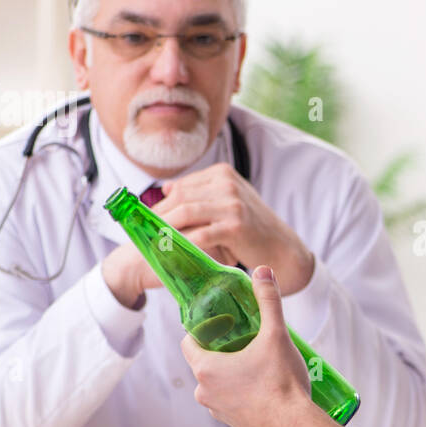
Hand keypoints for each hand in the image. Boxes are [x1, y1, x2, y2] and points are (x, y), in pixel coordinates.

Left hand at [153, 163, 315, 294]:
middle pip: (181, 197)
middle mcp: (227, 183)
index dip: (161, 204)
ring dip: (165, 228)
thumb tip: (167, 188)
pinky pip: (200, 233)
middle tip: (143, 233)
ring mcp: (232, 203)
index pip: (182, 186)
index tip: (146, 221)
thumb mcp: (227, 202)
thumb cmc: (251, 227)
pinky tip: (172, 252)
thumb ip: (200, 194)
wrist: (281, 247)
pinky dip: (182, 243)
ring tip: (151, 241)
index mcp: (223, 174)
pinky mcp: (235, 225)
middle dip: (158, 216)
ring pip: (186, 212)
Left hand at [181, 265, 341, 426]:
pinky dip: (241, 390)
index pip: (189, 341)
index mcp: (206, 368)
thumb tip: (263, 272)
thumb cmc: (282, 384)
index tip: (223, 323)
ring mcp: (217, 411)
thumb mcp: (276, 336)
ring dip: (232, 371)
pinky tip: (264, 384)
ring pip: (217, 382)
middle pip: (204, 361)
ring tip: (258, 361)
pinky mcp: (233, 423)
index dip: (203, 329)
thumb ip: (268, 301)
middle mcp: (204, 392)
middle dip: (222, 348)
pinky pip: (230, 400)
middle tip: (246, 338)